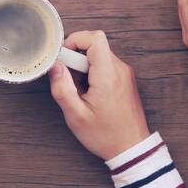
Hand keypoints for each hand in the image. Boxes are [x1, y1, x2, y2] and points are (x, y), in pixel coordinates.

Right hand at [47, 30, 149, 159]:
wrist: (132, 149)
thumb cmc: (105, 135)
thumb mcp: (76, 116)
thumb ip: (62, 88)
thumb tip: (55, 66)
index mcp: (108, 75)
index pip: (95, 38)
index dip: (75, 40)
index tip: (64, 58)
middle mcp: (120, 70)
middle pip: (95, 45)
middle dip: (77, 58)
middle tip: (70, 81)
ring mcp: (125, 74)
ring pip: (100, 56)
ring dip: (85, 67)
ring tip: (81, 92)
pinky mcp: (125, 80)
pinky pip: (106, 66)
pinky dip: (94, 73)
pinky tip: (91, 94)